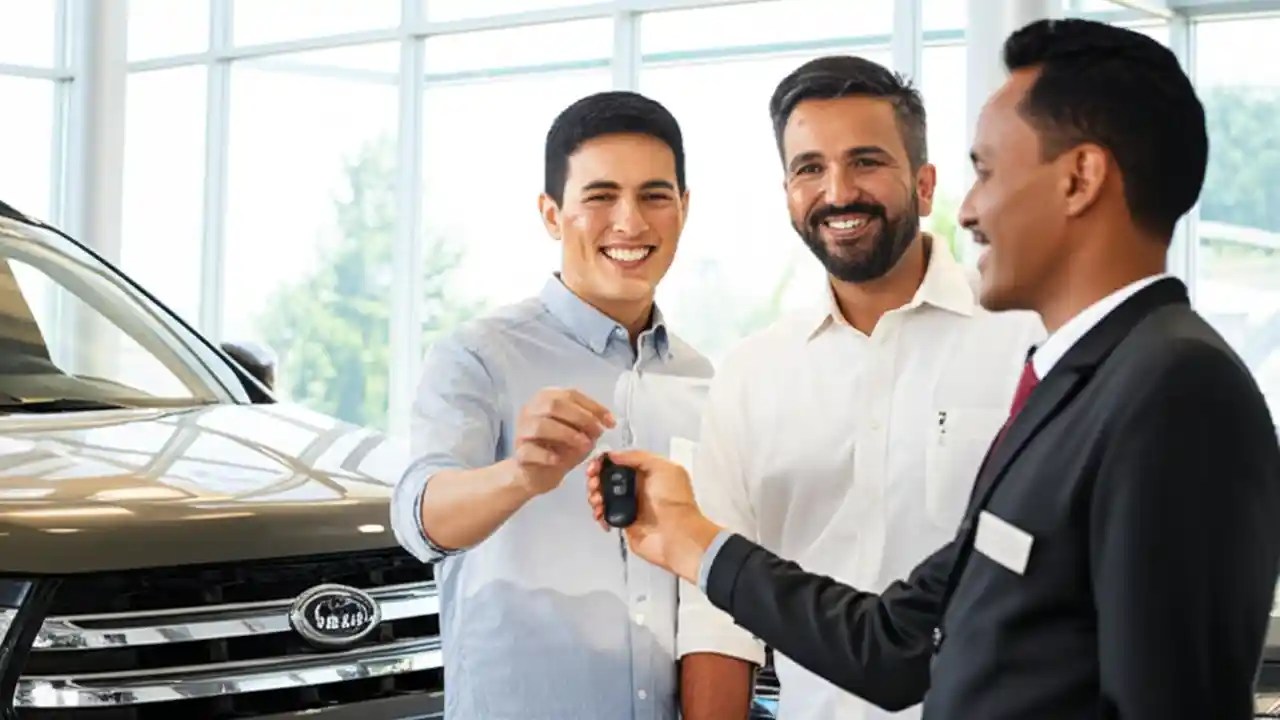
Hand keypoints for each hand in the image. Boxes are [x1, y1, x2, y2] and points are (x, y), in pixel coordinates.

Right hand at [513, 387, 614, 495]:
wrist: (536, 473)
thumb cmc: (558, 448)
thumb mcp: (579, 434)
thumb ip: (589, 426)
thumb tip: (603, 423)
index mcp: (547, 399)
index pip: (571, 394)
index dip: (593, 406)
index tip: (610, 422)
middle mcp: (531, 410)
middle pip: (553, 404)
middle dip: (581, 417)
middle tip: (598, 432)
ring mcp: (522, 431)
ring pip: (541, 425)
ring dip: (567, 434)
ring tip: (585, 446)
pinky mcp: (519, 453)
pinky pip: (530, 450)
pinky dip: (547, 455)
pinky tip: (559, 460)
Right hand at [585, 449, 722, 581]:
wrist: (676, 536)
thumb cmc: (676, 503)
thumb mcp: (662, 468)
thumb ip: (638, 457)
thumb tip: (615, 454)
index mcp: (649, 472)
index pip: (621, 461)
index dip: (605, 461)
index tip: (595, 466)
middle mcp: (639, 487)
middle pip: (608, 477)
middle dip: (596, 478)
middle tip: (593, 484)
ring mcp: (631, 505)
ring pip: (604, 495)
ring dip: (595, 495)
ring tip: (597, 501)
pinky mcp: (625, 522)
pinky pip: (605, 514)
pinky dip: (599, 513)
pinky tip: (600, 514)